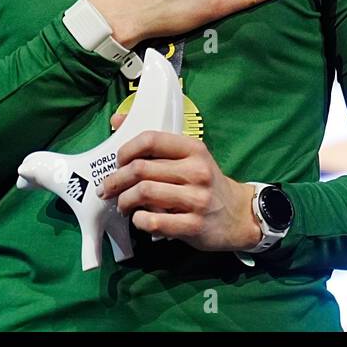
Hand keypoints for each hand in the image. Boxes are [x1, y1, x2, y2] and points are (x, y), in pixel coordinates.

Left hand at [96, 129, 262, 252]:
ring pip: (143, 193)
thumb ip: (157, 144)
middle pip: (140, 169)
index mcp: (194, 149)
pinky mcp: (194, 226)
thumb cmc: (206, 183)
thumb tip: (116, 121)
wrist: (239, 215)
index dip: (126, 150)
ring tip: (122, 205)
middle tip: (108, 188)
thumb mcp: (190, 158)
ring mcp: (196, 199)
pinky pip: (153, 222)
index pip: (150, 140)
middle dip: (115, 180)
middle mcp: (197, 171)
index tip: (118, 161)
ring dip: (124, 201)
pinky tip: (139, 219)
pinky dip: (138, 220)